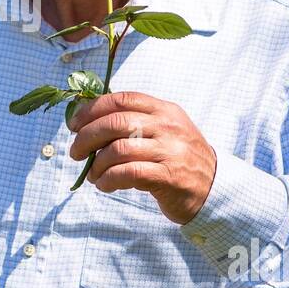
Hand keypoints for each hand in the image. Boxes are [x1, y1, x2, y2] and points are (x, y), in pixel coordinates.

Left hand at [67, 90, 216, 224]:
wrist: (214, 188)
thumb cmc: (178, 158)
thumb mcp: (163, 131)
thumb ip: (134, 123)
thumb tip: (88, 123)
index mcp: (163, 110)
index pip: (122, 99)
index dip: (92, 109)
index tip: (74, 124)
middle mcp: (167, 126)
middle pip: (115, 123)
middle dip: (87, 137)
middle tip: (75, 152)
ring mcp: (170, 150)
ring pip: (119, 149)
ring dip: (97, 164)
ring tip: (93, 174)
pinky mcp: (169, 176)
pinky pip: (129, 173)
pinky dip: (109, 179)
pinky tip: (104, 185)